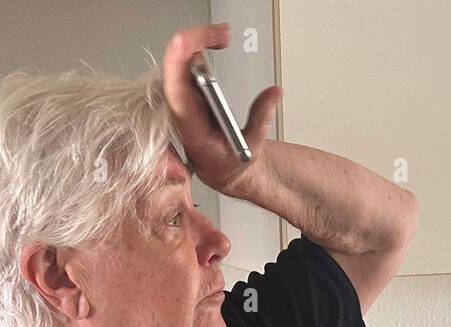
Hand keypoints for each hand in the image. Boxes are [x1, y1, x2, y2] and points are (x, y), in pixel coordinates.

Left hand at [161, 23, 281, 195]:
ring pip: (179, 62)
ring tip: (221, 34)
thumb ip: (261, 119)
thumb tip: (274, 93)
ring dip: (198, 41)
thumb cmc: (228, 163)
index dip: (179, 63)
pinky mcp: (188, 90)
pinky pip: (184, 63)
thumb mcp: (251, 147)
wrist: (221, 169)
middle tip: (222, 34)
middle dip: (196, 42)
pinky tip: (213, 38)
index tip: (189, 44)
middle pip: (176, 68)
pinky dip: (197, 45)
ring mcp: (183, 98)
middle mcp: (181, 109)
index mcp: (190, 127)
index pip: (177, 91)